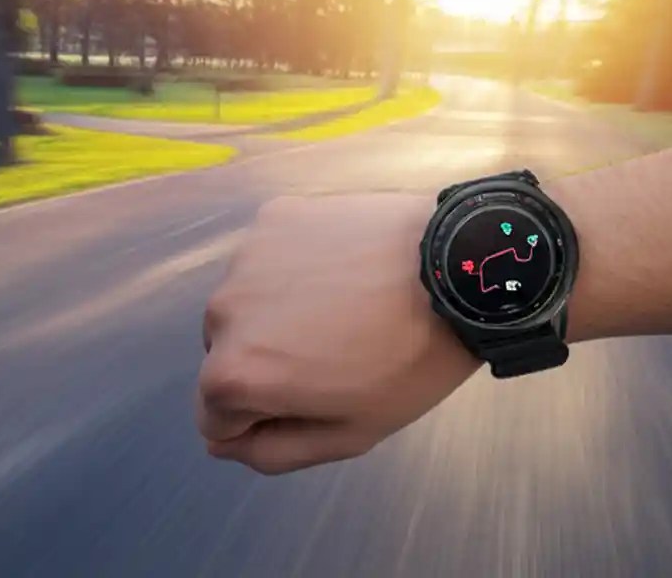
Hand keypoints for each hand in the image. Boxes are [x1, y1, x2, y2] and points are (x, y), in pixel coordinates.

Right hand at [198, 194, 479, 474]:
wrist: (456, 268)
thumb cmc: (409, 361)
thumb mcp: (348, 436)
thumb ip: (272, 452)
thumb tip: (220, 443)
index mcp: (232, 374)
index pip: (215, 418)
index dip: (267, 418)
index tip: (318, 397)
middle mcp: (221, 313)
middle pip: (225, 356)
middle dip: (265, 363)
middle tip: (336, 354)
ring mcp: (244, 259)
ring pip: (247, 305)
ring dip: (277, 314)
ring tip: (344, 309)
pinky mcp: (271, 219)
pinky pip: (268, 259)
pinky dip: (294, 269)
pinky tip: (344, 270)